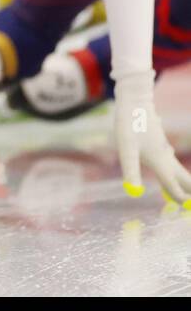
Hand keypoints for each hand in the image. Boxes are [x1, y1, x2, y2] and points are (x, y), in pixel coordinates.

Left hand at [113, 75, 190, 205]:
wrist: (135, 101)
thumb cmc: (130, 125)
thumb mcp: (126, 149)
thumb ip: (130, 171)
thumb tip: (134, 193)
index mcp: (160, 161)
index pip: (174, 185)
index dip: (180, 198)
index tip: (186, 209)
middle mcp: (165, 156)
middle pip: (182, 178)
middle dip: (189, 190)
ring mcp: (163, 149)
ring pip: (177, 170)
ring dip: (184, 182)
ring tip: (186, 193)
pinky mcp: (158, 143)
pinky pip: (170, 162)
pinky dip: (175, 172)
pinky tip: (171, 167)